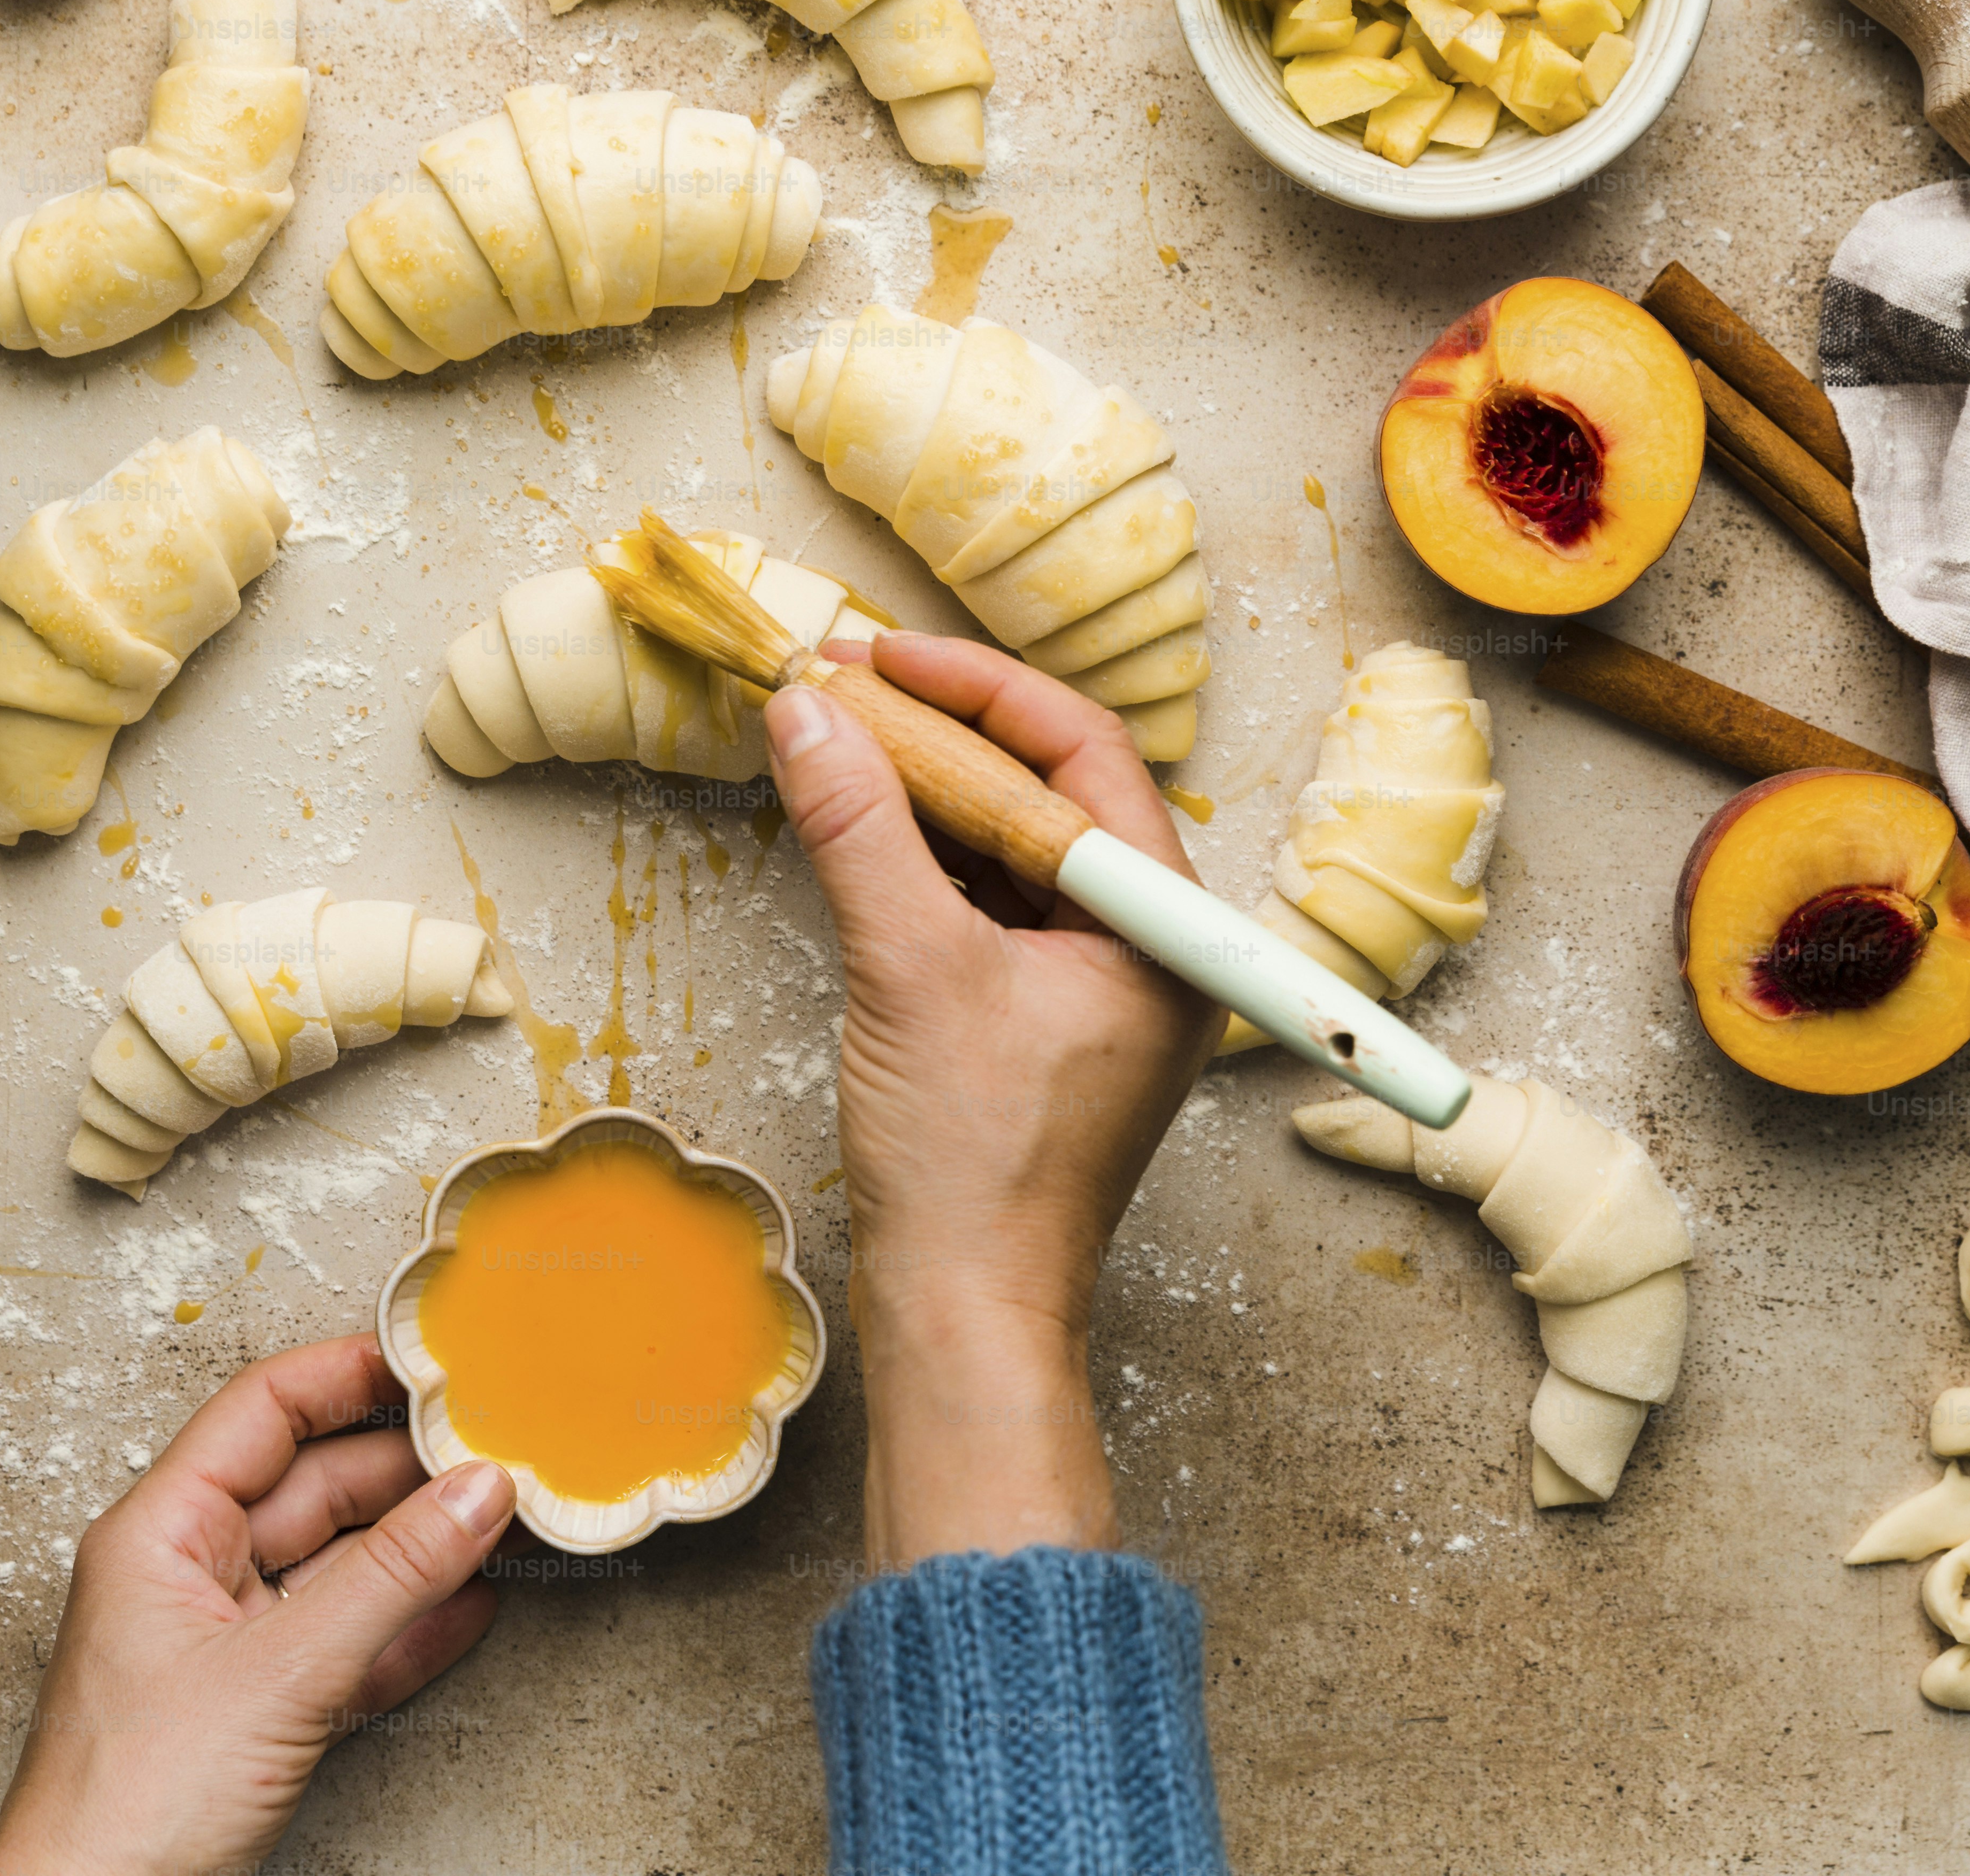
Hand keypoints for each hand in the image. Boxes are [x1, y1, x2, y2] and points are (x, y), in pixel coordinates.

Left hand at [0, 1335, 514, 1874]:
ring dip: (423, 1547)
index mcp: (160, 1535)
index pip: (263, 1413)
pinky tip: (471, 1604)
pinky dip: (412, 1624)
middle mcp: (190, 1576)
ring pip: (341, 1566)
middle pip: (315, 1486)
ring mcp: (227, 1645)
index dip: (346, 1375)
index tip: (430, 1362)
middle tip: (495, 1448)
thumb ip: (391, 1577)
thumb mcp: (279, 1672)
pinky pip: (351, 1643)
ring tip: (502, 1517)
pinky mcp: (261, 1711)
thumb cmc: (125, 1808)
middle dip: (407, 1469)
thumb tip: (475, 1494)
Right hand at [764, 634, 1218, 1566]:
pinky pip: (990, 909)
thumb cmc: (972, 1166)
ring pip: (1013, 850)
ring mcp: (1097, 990)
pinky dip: (926, 864)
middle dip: (944, 734)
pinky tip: (857, 830)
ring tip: (836, 743)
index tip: (880, 656)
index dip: (978, 687)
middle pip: (1050, 792)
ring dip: (928, 795)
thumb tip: (806, 712)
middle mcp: (1147, 949)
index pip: (1084, 752)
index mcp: (1163, 927)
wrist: (965, 1313)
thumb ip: (859, 829)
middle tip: (842, 688)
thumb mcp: (908, 970)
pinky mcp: (1042, 1025)